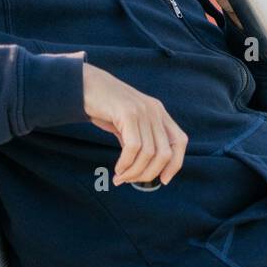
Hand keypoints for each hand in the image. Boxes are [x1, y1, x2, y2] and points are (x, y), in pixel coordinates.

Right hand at [82, 62, 187, 185]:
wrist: (86, 85)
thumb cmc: (105, 108)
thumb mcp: (129, 124)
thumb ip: (140, 141)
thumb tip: (144, 169)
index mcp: (159, 113)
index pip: (180, 141)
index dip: (176, 163)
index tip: (164, 180)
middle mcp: (155, 111)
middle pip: (165, 153)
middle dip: (149, 174)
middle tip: (131, 181)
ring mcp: (143, 111)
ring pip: (149, 153)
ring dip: (134, 172)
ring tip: (121, 177)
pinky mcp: (128, 113)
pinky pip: (133, 147)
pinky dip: (126, 163)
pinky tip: (118, 169)